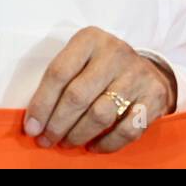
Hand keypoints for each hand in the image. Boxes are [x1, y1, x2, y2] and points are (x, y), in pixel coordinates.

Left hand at [24, 26, 175, 153]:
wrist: (147, 69)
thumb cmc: (102, 67)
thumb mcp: (81, 59)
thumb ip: (60, 81)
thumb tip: (35, 121)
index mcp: (90, 39)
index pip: (58, 73)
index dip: (42, 104)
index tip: (31, 126)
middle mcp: (114, 53)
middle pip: (77, 96)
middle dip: (57, 124)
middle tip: (46, 140)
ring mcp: (136, 74)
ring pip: (100, 115)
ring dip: (78, 135)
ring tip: (67, 143)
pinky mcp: (154, 96)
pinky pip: (126, 129)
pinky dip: (106, 143)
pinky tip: (93, 146)